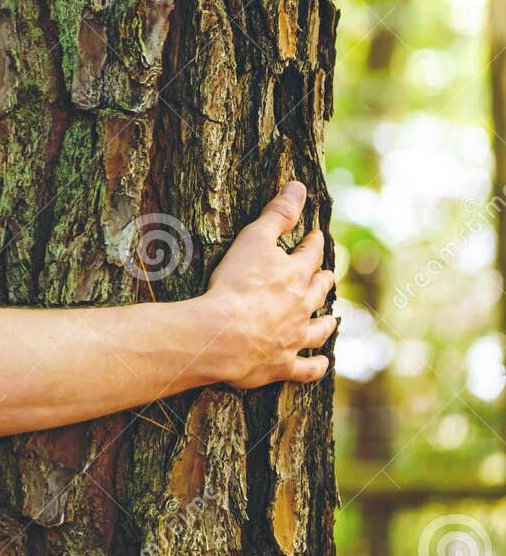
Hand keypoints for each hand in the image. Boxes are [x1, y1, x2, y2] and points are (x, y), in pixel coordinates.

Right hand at [196, 181, 337, 389]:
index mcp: (295, 275)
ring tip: (332, 319)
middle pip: (319, 290)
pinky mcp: (283, 364)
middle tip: (327, 274)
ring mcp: (295, 338)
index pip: (310, 254)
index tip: (316, 236)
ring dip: (326, 323)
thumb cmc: (235, 285)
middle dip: (323, 280)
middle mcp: (302, 306)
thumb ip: (277, 213)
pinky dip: (316, 367)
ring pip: (318, 329)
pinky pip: (306, 369)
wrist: (223, 334)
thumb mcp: (253, 239)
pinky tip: (323, 365)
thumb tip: (299, 187)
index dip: (313, 243)